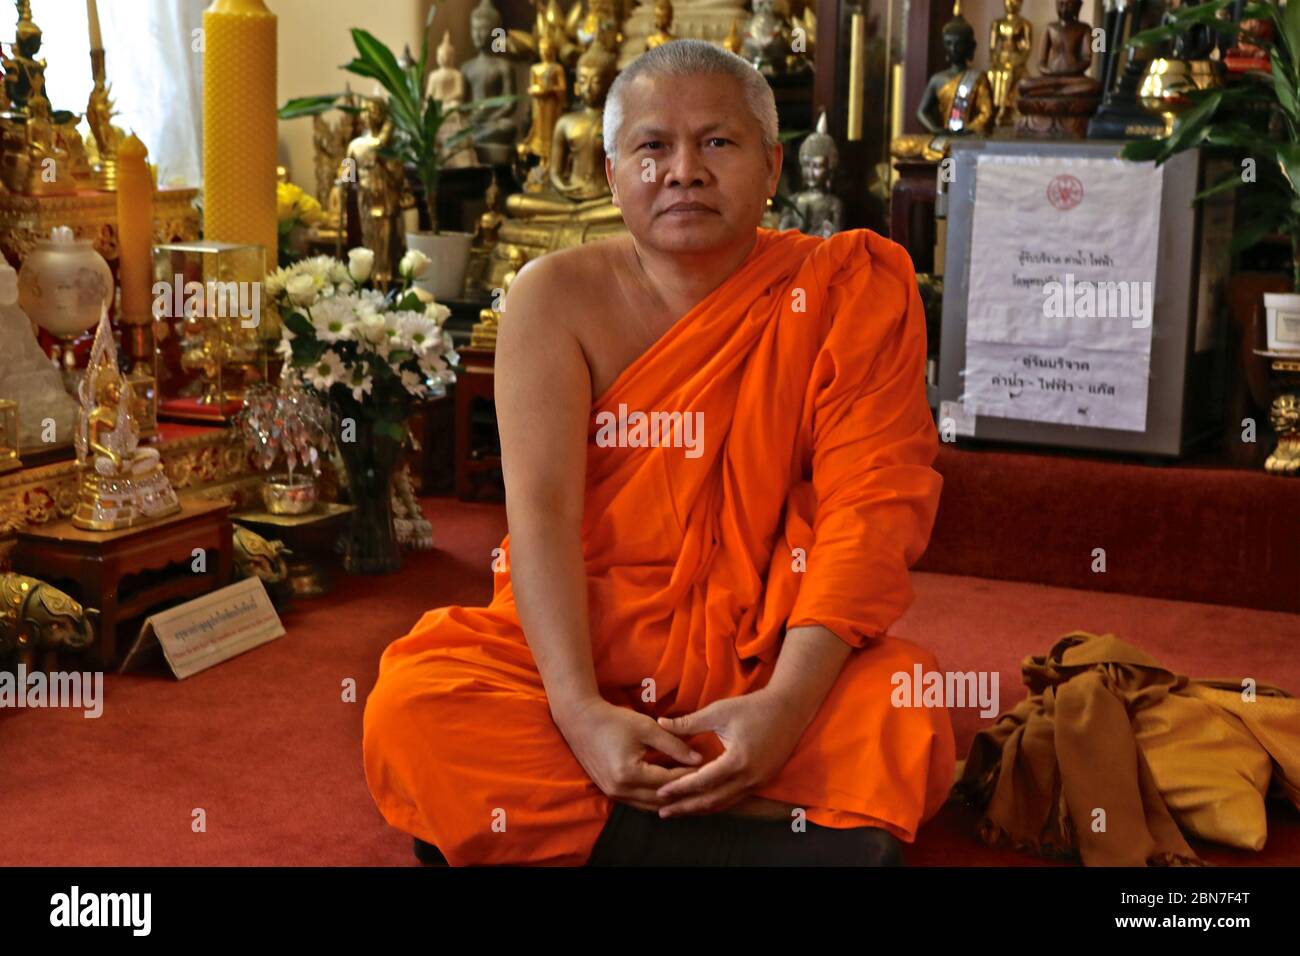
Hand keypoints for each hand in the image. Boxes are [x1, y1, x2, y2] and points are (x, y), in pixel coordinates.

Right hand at [553, 697, 704, 812]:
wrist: (580, 720)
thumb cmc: (614, 720)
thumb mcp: (646, 728)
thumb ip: (674, 744)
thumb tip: (699, 760)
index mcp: (629, 773)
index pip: (668, 781)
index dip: (690, 778)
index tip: (711, 772)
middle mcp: (620, 790)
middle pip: (661, 800)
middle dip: (684, 794)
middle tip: (706, 788)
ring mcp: (613, 794)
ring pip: (650, 806)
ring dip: (671, 801)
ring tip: (692, 793)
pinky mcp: (610, 792)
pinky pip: (639, 803)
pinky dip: (656, 799)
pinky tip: (671, 793)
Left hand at [653, 688, 810, 817]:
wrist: (789, 709)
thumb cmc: (752, 707)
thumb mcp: (718, 712)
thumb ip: (688, 723)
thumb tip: (659, 723)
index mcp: (737, 761)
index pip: (702, 782)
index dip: (679, 788)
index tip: (661, 793)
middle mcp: (749, 778)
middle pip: (712, 800)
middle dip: (686, 807)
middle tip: (663, 812)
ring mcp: (758, 783)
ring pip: (724, 803)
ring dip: (700, 809)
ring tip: (679, 811)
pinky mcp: (762, 782)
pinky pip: (735, 798)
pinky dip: (716, 802)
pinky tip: (702, 803)